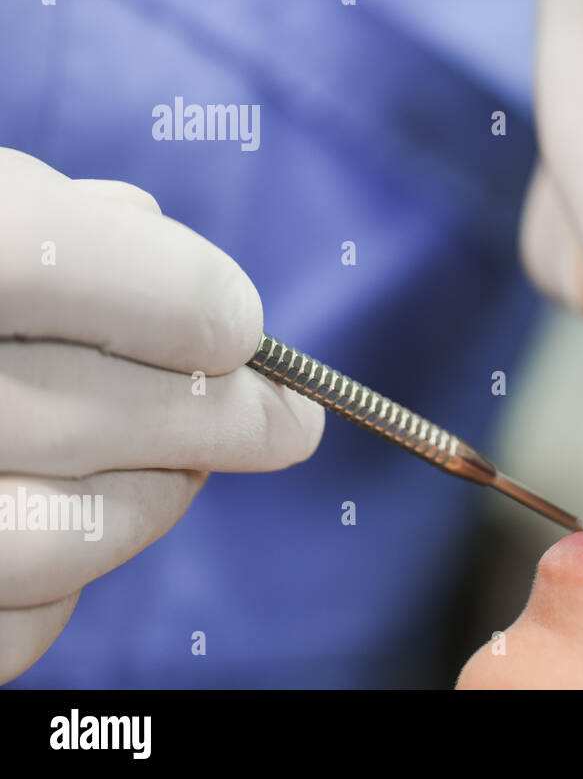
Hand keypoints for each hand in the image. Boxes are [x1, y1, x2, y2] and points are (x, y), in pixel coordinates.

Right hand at [0, 149, 323, 682]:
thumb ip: (38, 221)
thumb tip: (163, 256)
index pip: (81, 270)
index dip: (188, 298)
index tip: (239, 321)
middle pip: (90, 414)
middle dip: (221, 417)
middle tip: (289, 419)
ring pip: (59, 537)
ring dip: (151, 501)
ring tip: (183, 468)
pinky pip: (4, 625)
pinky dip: (61, 584)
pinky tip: (73, 528)